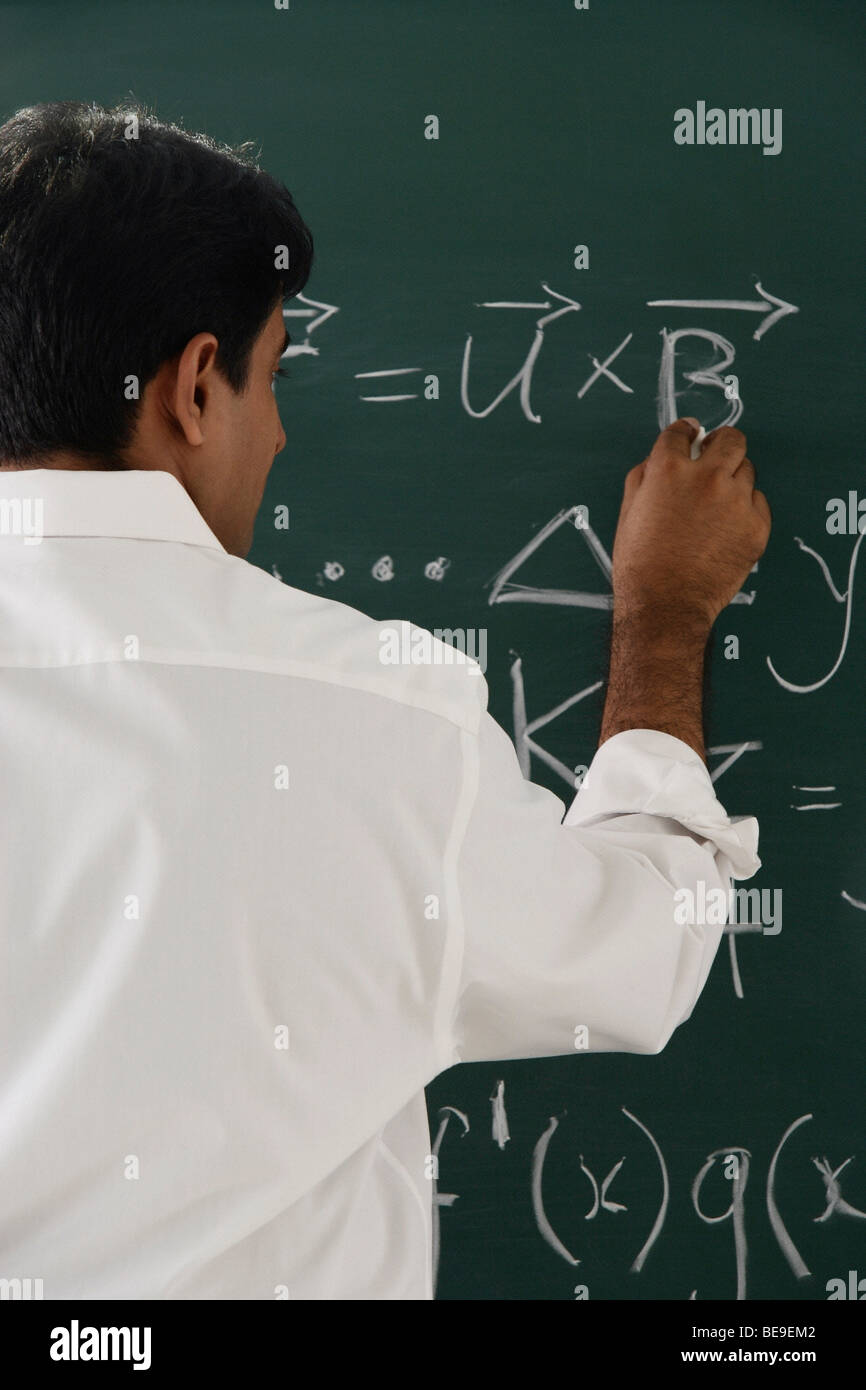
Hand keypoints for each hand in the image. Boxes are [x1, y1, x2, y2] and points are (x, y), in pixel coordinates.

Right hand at [611, 418, 771, 629]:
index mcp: (668, 471)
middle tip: (715, 453)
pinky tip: (727, 527)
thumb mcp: (628, 512)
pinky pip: (758, 502)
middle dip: (721, 442)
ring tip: (717, 504)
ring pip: (746, 470)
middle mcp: (706, 478)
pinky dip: (745, 508)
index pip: (681, 432)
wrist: (666, 605)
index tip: (689, 434)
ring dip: (732, 479)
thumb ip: (643, 476)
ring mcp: (736, 501)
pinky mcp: (756, 525)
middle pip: (730, 438)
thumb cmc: (641, 564)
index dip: (684, 432)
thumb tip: (658, 458)